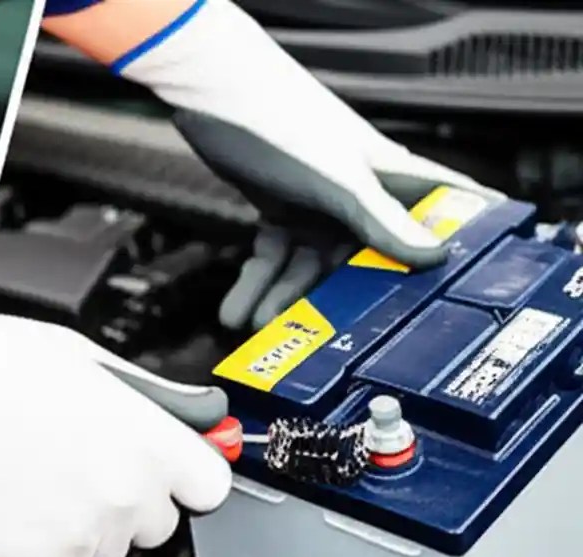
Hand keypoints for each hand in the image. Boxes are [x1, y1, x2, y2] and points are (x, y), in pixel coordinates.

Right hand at [0, 312, 230, 556]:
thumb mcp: (80, 356)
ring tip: (30, 487)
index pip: (209, 484)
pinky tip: (12, 520)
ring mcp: (88, 539)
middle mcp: (127, 495)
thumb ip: (144, 394)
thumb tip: (185, 410)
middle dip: (121, 501)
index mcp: (149, 440)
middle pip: (154, 522)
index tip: (166, 471)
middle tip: (73, 468)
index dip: (181, 475)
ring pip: (104, 553)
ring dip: (78, 532)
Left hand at [113, 0, 498, 295]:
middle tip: (322, 346)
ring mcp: (323, 205)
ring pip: (313, 269)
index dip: (461, 255)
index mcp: (395, 181)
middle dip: (341, 307)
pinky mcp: (283, 208)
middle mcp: (365, 196)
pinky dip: (256, 284)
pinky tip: (236, 312)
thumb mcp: (338, 182)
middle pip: (369, 265)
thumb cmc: (281, 121)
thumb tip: (435, 258)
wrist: (210, 95)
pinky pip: (276, 258)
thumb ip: (381, 221)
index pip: (447, 217)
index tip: (458, 304)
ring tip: (257, 326)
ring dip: (283, 301)